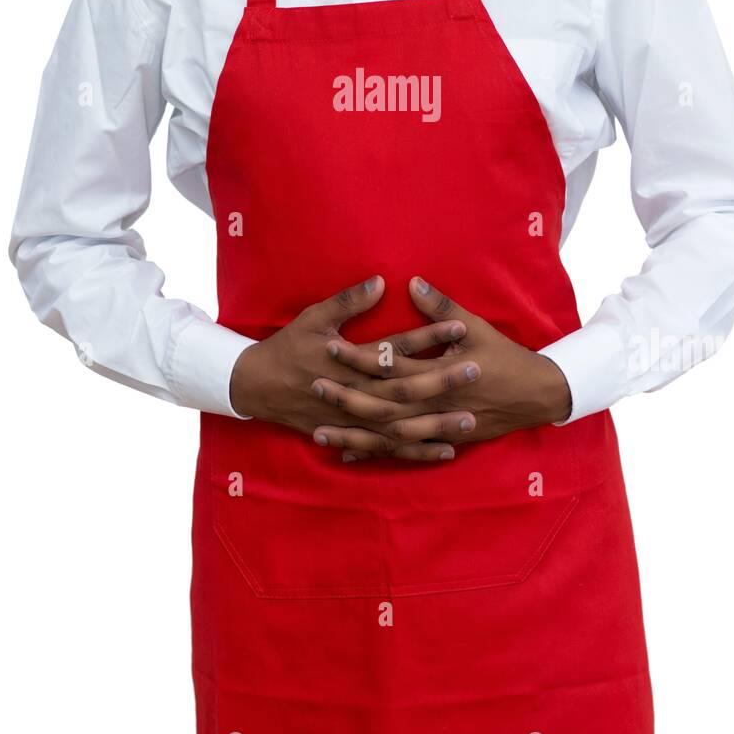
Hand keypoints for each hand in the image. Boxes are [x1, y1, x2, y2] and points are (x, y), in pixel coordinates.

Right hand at [228, 274, 479, 459]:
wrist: (257, 386)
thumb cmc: (288, 347)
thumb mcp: (314, 318)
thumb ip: (348, 302)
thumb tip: (380, 282)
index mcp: (350, 361)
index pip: (397, 348)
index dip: (428, 338)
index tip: (459, 329)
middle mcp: (355, 393)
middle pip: (405, 390)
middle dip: (442, 380)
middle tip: (476, 370)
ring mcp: (354, 419)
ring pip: (401, 425)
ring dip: (436, 422)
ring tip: (470, 418)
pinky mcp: (353, 435)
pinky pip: (389, 448)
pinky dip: (416, 451)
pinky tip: (445, 450)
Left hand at [312, 275, 572, 460]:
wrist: (534, 394)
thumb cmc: (504, 357)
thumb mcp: (474, 327)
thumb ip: (440, 308)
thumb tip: (412, 283)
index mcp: (437, 374)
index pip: (389, 366)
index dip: (358, 357)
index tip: (329, 346)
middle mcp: (432, 405)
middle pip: (381, 404)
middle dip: (346, 397)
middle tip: (314, 387)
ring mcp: (435, 426)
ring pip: (387, 435)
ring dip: (354, 434)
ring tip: (318, 432)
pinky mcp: (440, 440)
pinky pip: (402, 451)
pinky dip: (376, 453)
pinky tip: (349, 456)